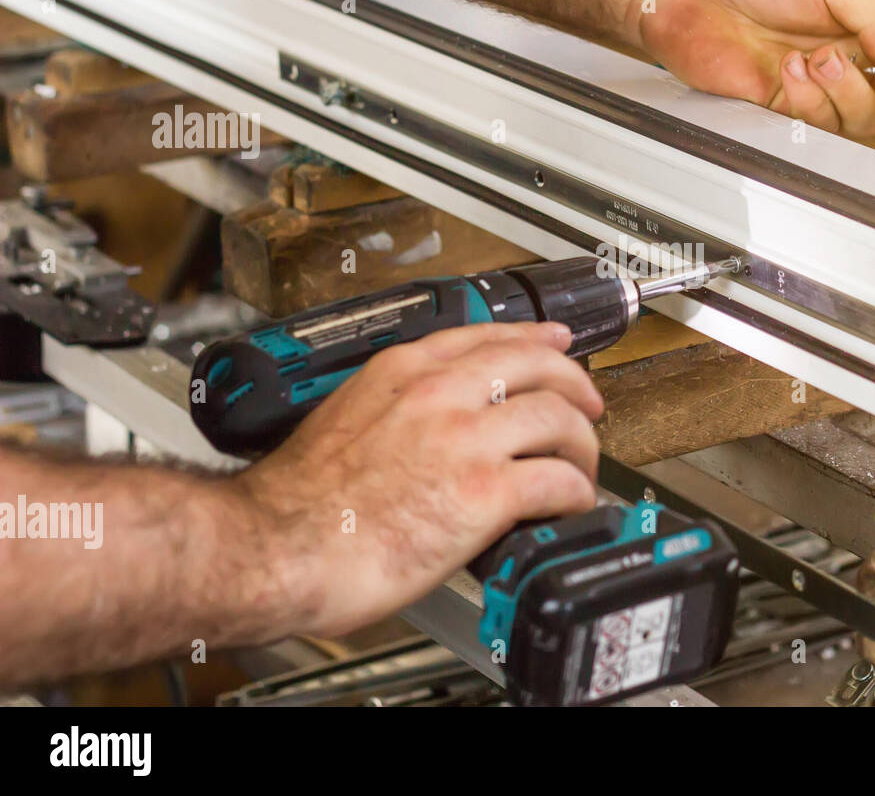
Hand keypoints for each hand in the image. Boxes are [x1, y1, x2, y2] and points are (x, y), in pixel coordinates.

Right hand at [240, 321, 603, 635]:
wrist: (274, 548)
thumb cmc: (297, 504)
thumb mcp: (343, 421)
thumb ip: (395, 413)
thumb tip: (426, 432)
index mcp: (402, 373)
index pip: (489, 337)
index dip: (536, 339)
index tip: (557, 342)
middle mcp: (439, 394)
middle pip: (540, 366)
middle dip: (575, 386)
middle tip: (588, 408)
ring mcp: (464, 439)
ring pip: (560, 419)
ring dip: (582, 445)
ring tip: (581, 469)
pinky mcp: (483, 492)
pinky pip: (558, 481)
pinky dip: (576, 492)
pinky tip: (571, 505)